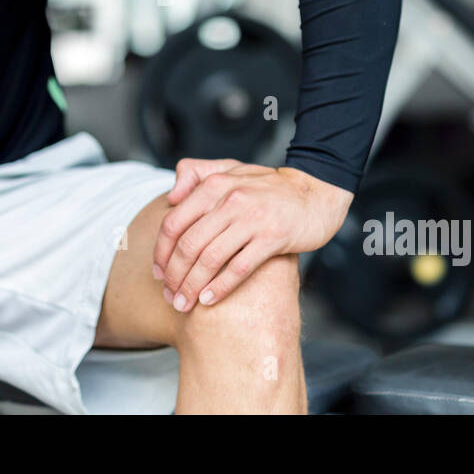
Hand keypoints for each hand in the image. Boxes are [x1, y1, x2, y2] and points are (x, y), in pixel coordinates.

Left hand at [152, 157, 353, 311]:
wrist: (315, 193)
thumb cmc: (269, 187)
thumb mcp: (232, 170)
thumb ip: (197, 174)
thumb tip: (171, 197)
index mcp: (215, 185)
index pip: (174, 222)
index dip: (161, 252)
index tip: (158, 274)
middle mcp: (231, 200)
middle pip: (188, 245)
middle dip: (174, 276)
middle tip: (169, 296)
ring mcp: (252, 219)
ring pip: (210, 259)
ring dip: (192, 287)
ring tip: (183, 304)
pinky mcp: (273, 238)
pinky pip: (239, 268)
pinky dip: (220, 287)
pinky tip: (208, 300)